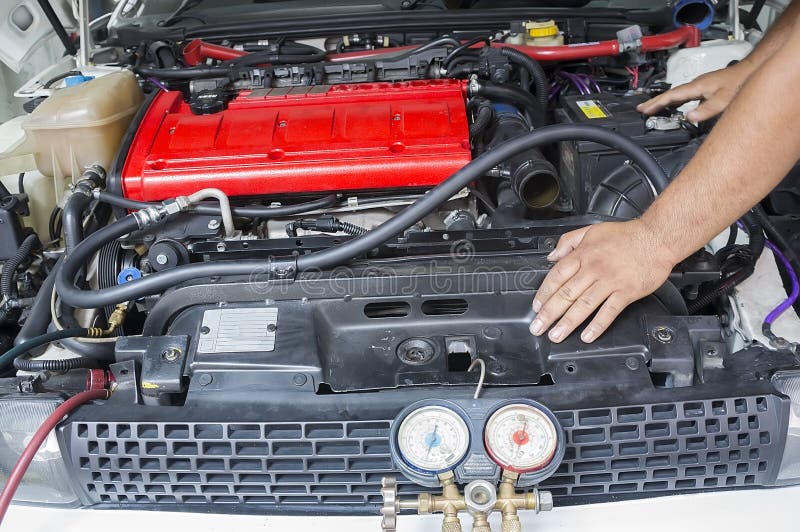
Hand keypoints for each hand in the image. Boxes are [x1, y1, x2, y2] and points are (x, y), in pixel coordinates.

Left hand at [529, 221, 675, 343]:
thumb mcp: (591, 230)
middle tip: (538, 327)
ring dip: (568, 323)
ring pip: (584, 305)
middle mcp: (593, 269)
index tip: (536, 306)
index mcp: (583, 255)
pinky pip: (609, 312)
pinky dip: (597, 326)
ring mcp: (610, 282)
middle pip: (566, 294)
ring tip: (556, 335)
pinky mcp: (626, 292)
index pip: (557, 276)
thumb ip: (568, 242)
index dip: (544, 293)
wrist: (656, 238)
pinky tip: (587, 336)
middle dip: (549, 314)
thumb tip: (551, 256)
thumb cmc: (625, 235)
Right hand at [636, 62, 753, 121]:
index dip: (656, 103)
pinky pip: (686, 95)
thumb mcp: (724, 100)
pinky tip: (677, 107)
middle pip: (671, 94)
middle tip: (641, 109)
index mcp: (696, 87)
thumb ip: (706, 110)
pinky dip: (676, 101)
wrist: (752, 70)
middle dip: (655, 102)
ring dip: (665, 102)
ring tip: (653, 109)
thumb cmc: (740, 83)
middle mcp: (696, 85)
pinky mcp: (707, 87)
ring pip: (678, 94)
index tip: (643, 110)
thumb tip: (688, 117)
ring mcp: (701, 85)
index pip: (671, 96)